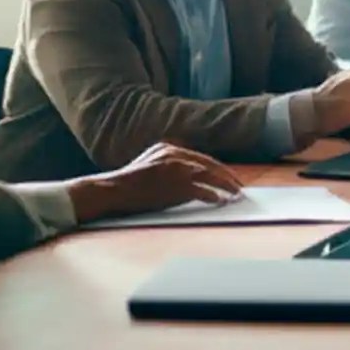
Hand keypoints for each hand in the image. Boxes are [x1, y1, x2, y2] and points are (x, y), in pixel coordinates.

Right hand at [68, 142, 244, 222]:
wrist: (111, 190)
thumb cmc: (128, 183)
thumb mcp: (149, 163)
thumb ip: (168, 164)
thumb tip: (191, 175)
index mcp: (169, 148)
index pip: (200, 157)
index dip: (217, 167)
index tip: (227, 175)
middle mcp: (175, 155)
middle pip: (209, 164)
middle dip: (226, 175)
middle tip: (238, 185)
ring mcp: (177, 170)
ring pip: (210, 176)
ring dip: (225, 185)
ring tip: (235, 194)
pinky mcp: (176, 186)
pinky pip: (202, 191)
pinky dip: (213, 196)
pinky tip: (219, 201)